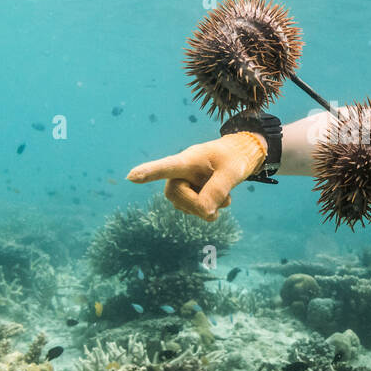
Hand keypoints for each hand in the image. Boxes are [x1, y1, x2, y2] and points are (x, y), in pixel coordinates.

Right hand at [126, 132, 266, 220]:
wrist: (239, 157)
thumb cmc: (234, 158)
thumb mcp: (232, 172)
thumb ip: (218, 191)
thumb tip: (205, 213)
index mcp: (188, 160)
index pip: (166, 167)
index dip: (149, 172)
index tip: (131, 177)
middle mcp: (180, 172)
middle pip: (175, 195)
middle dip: (197, 204)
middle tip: (225, 202)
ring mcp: (182, 185)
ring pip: (186, 207)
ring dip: (208, 207)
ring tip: (225, 194)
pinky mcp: (188, 196)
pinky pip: (194, 211)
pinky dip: (210, 209)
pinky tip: (220, 199)